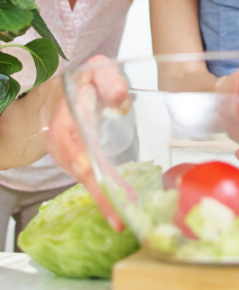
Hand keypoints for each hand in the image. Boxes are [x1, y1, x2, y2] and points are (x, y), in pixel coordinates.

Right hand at [47, 57, 130, 231]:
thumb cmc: (86, 80)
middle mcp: (64, 143)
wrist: (71, 90)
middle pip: (80, 173)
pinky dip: (106, 194)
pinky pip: (93, 179)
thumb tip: (120, 101)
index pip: (71, 146)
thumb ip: (109, 81)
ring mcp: (70, 155)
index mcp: (66, 120)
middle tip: (117, 218)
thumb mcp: (97, 70)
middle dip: (98, 196)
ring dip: (104, 201)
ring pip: (86, 181)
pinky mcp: (81, 161)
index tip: (94, 179)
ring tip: (122, 219)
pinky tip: (123, 205)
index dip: (82, 164)